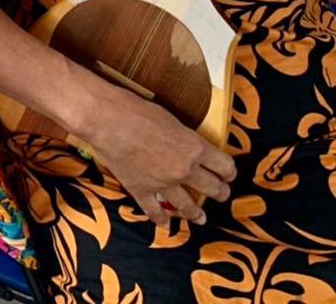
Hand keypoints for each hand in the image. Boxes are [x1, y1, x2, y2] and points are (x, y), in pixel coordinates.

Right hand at [82, 85, 234, 226]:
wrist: (105, 119)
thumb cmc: (136, 110)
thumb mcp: (171, 119)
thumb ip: (184, 138)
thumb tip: (188, 146)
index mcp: (195, 148)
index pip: (225, 166)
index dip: (229, 172)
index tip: (228, 174)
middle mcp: (184, 170)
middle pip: (212, 188)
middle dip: (220, 192)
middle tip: (220, 193)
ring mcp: (163, 183)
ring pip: (187, 206)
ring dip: (196, 213)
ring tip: (201, 217)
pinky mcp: (141, 190)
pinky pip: (154, 210)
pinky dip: (160, 219)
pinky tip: (165, 224)